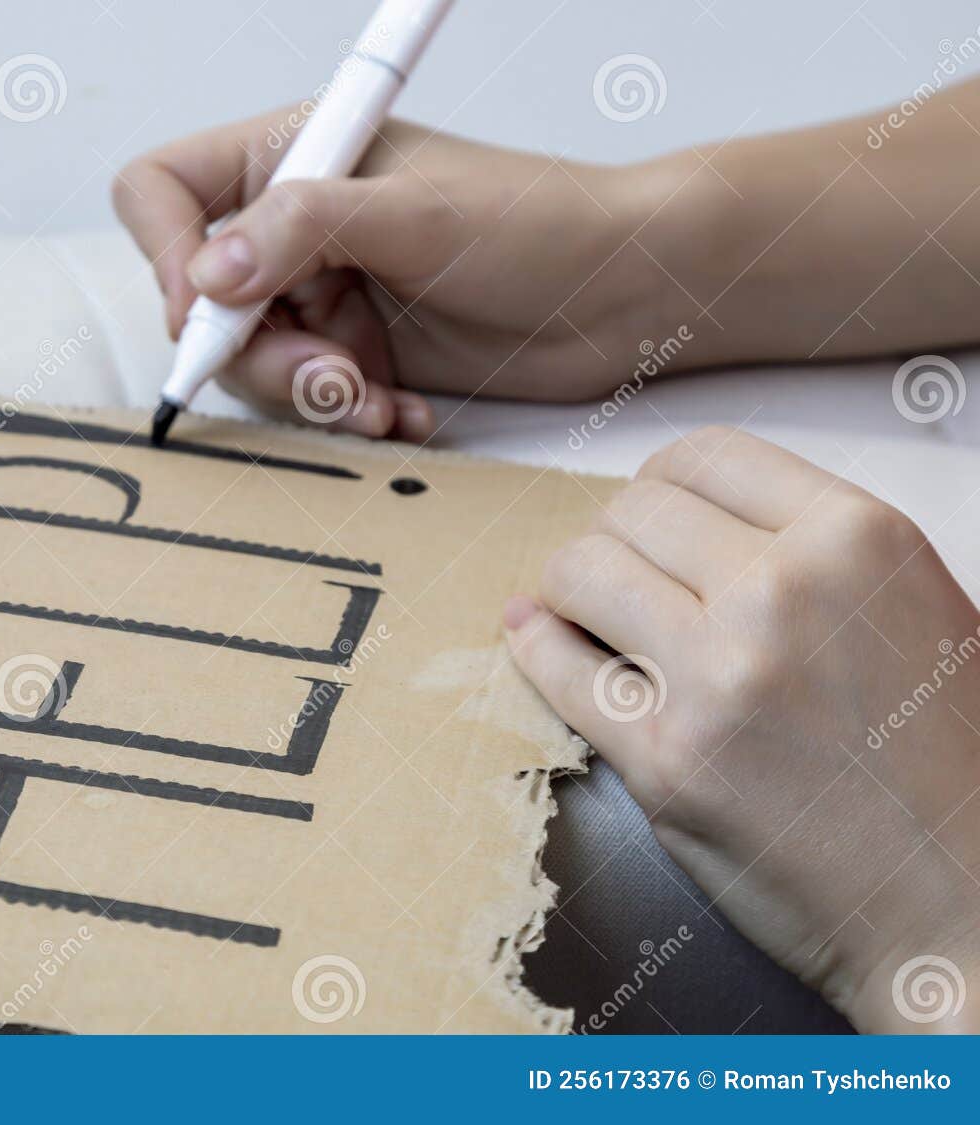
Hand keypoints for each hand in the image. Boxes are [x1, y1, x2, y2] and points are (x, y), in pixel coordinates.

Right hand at [115, 82, 979, 440]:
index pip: (165, 192)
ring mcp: (326, 296)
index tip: (206, 307)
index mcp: (294, 157)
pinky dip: (351, 417)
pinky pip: (313, 404)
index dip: (165, 252)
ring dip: (311, 398)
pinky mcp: (361, 353)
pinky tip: (408, 412)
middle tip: (330, 377)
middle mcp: (297, 229)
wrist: (627, 292)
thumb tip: (203, 274)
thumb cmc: (538, 222)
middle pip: (204, 304)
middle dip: (259, 354)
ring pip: (256, 366)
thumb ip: (299, 229)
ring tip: (378, 401)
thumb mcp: (412, 214)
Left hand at [505, 426, 979, 1032]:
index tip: (648, 519)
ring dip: (568, 591)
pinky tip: (538, 640)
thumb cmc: (950, 763)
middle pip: (630, 511)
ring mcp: (719, 676)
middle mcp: (784, 592)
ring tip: (582, 614)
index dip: (660, 486)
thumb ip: (817, 552)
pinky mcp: (667, 760)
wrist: (965, 903)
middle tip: (615, 580)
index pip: (705, 456)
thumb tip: (688, 517)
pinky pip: (558, 671)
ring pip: (580, 575)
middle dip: (610, 541)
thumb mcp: (919, 610)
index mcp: (858, 539)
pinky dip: (537, 649)